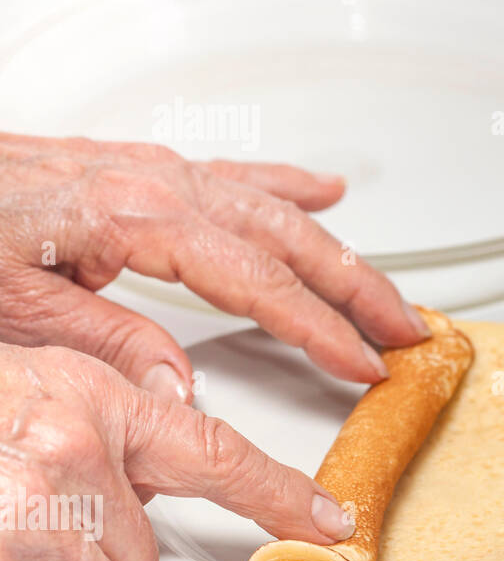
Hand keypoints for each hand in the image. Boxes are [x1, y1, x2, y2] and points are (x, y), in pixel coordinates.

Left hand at [0, 133, 430, 399]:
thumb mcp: (10, 309)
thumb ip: (104, 342)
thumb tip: (179, 389)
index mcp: (132, 217)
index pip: (256, 280)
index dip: (318, 326)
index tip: (361, 361)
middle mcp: (155, 186)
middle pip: (288, 239)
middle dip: (358, 287)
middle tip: (407, 330)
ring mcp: (153, 173)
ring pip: (274, 209)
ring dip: (338, 250)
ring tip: (385, 287)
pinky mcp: (140, 171)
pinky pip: (235, 175)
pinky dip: (287, 185)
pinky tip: (322, 191)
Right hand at [0, 342, 354, 560]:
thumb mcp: (20, 388)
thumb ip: (97, 414)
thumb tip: (158, 440)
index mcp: (83, 397)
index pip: (214, 452)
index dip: (278, 494)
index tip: (327, 523)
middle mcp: (69, 456)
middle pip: (143, 558)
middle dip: (92, 559)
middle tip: (20, 527)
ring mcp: (34, 525)